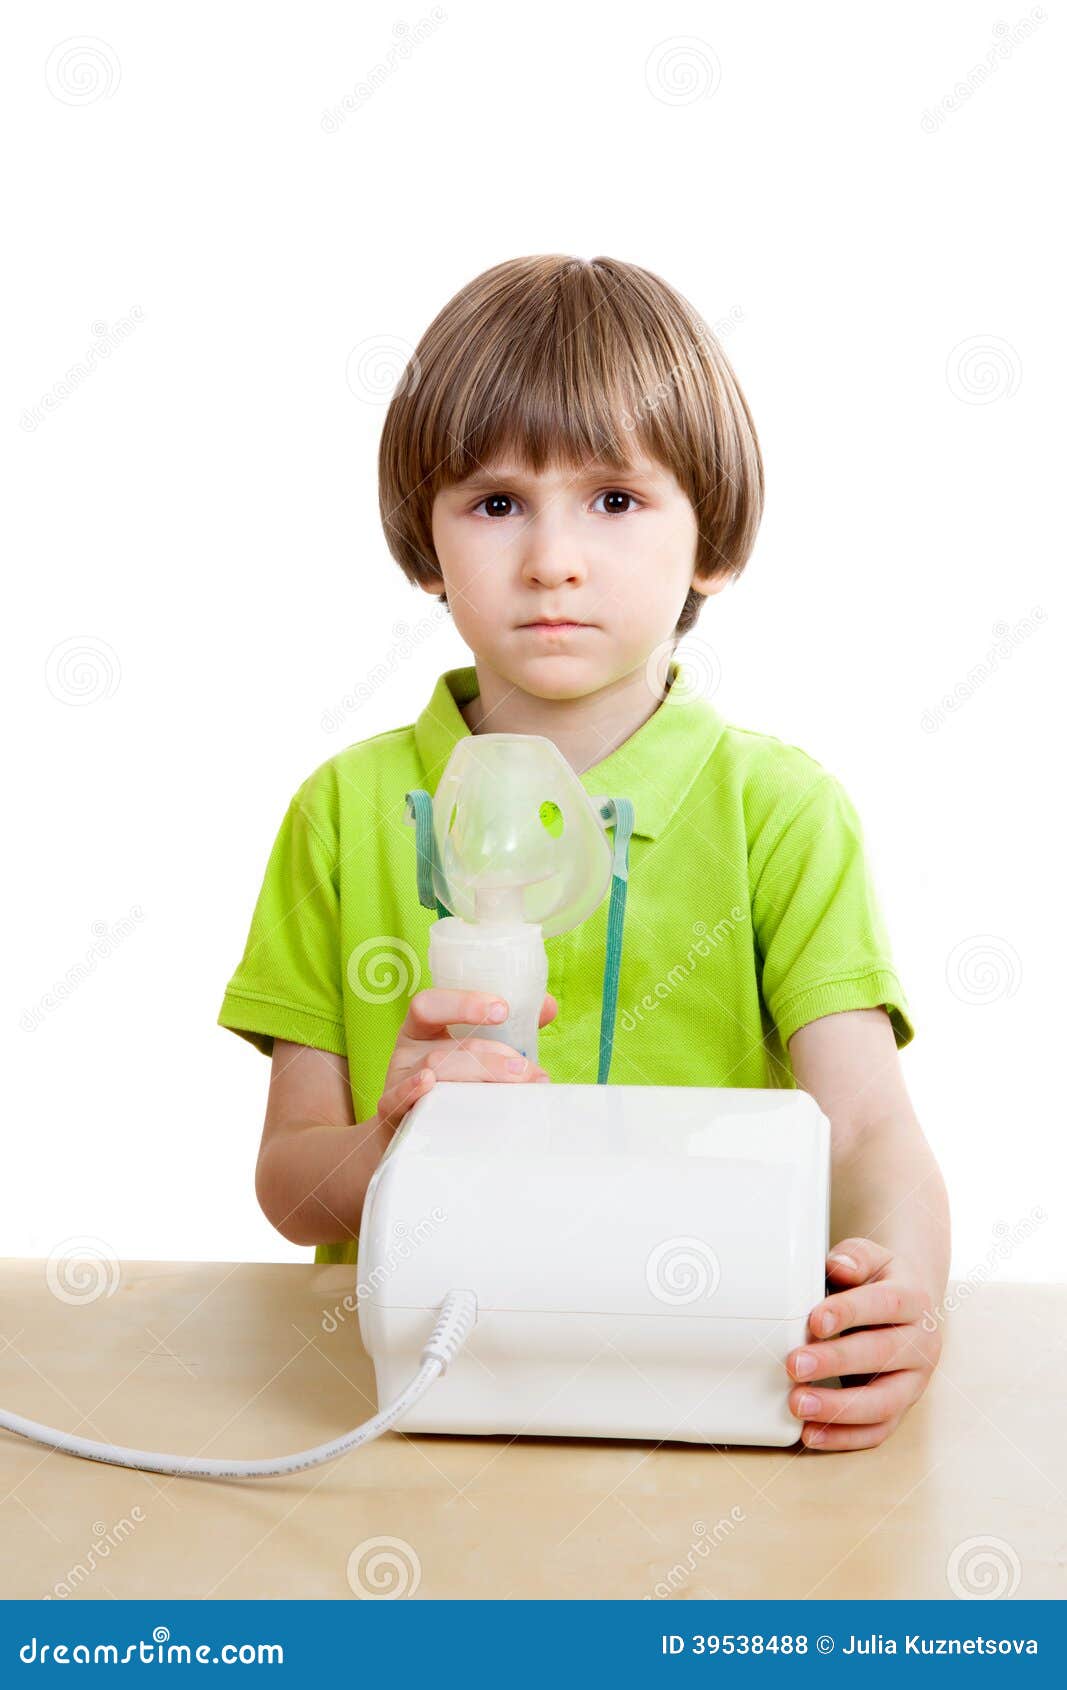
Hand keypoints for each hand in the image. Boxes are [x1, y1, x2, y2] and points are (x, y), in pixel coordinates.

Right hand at [374, 987, 557, 1133]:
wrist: (415, 1137)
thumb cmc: (453, 1086)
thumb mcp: (474, 1054)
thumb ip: (510, 1032)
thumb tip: (549, 1007)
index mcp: (424, 1030)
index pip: (430, 1004)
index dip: (464, 1003)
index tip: (503, 1010)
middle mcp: (408, 1052)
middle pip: (442, 1047)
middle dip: (489, 1057)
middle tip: (524, 1070)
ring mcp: (397, 1082)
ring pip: (433, 1070)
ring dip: (476, 1076)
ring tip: (512, 1086)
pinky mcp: (392, 1113)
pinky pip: (395, 1100)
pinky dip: (410, 1090)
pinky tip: (427, 1084)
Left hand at [785, 1237, 941, 1450]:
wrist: (910, 1307)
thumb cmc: (878, 1281)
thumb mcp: (870, 1257)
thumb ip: (854, 1258)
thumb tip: (839, 1266)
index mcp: (913, 1300)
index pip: (885, 1305)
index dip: (850, 1312)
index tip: (814, 1321)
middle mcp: (921, 1343)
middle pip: (882, 1355)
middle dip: (836, 1362)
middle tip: (794, 1364)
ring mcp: (914, 1381)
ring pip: (883, 1402)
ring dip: (839, 1409)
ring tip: (798, 1404)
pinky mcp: (901, 1409)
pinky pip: (877, 1431)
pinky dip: (844, 1438)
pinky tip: (810, 1434)